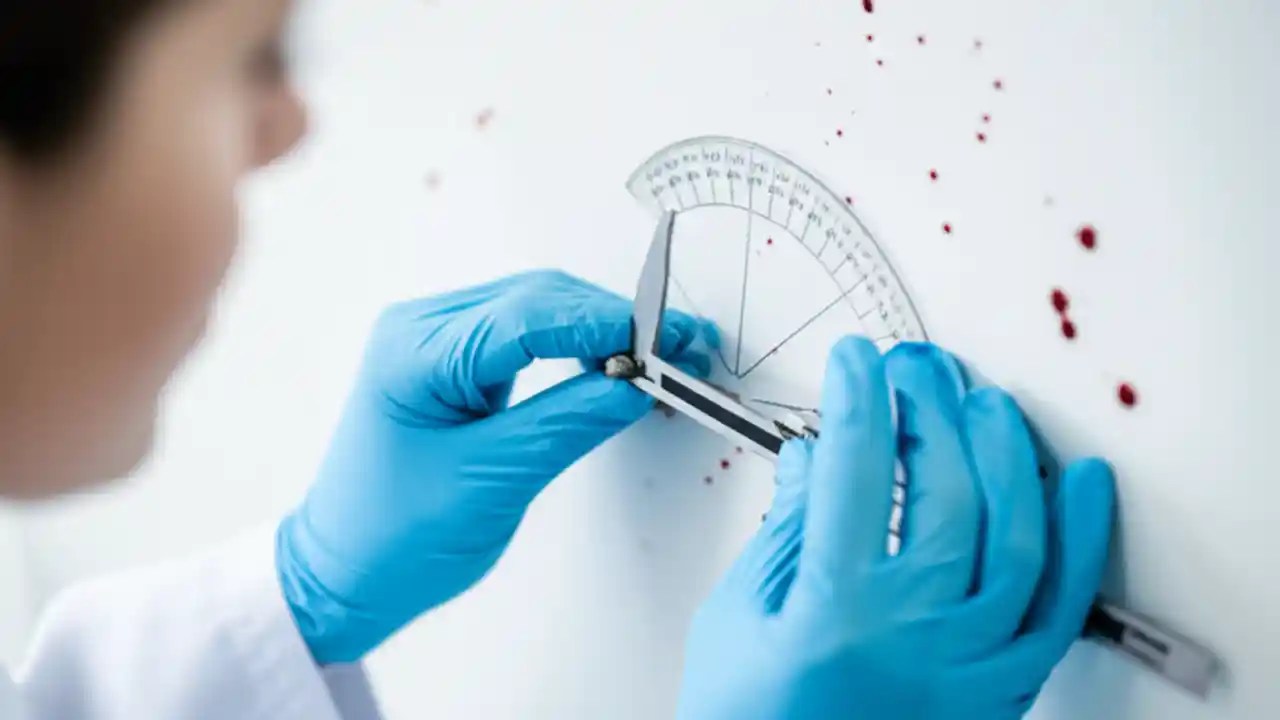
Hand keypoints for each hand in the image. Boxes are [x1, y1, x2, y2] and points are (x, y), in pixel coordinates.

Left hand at [276, 270, 712, 663]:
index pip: (530, 316)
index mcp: (416, 352)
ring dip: (598, 327)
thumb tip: (637, 381)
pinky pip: (523, 335)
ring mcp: (434, 341)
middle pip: (537, 299)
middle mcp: (421, 329)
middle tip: (681, 346)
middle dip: (613, 319)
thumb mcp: (493, 482)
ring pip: (535, 310)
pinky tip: (609, 363)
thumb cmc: (395, 539)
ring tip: (658, 355)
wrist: (342, 574)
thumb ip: (569, 423)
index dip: (608, 322)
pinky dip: (572, 344)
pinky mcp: (451, 362)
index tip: (670, 341)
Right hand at [676, 339, 1114, 718]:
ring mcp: (970, 664)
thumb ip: (784, 529)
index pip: (856, 469)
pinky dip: (1082, 538)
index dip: (859, 398)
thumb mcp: (738, 618)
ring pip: (1015, 533)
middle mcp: (913, 634)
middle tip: (914, 370)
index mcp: (833, 611)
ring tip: (984, 403)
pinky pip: (1063, 605)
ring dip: (1004, 452)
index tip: (858, 362)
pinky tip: (1085, 482)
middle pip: (943, 488)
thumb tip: (814, 454)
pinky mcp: (1002, 689)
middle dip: (930, 408)